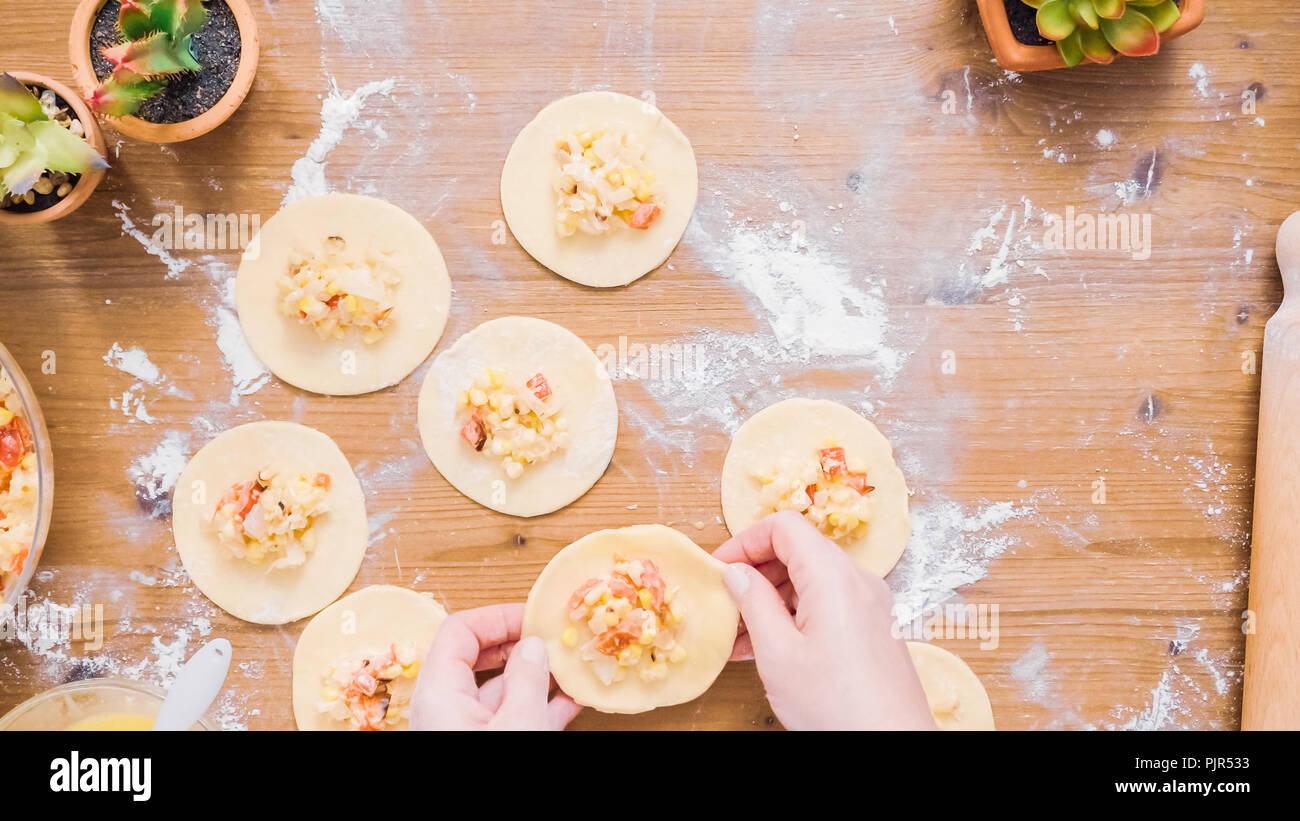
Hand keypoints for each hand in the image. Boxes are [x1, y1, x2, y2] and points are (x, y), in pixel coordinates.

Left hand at [410, 603, 582, 729]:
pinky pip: (508, 714)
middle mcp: (444, 707)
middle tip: (553, 639)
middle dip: (520, 644)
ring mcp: (463, 727)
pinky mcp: (482, 741)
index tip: (535, 618)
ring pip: (498, 689)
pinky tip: (570, 698)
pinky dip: (538, 704)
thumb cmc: (489, 776)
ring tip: (570, 666)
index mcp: (439, 692)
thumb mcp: (518, 723)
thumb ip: (527, 680)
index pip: (459, 630)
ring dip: (536, 676)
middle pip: (478, 656)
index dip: (498, 616)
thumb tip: (534, 646)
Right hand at [715, 511, 934, 730]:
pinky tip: (771, 647)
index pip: (784, 526)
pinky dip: (796, 615)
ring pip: (812, 580)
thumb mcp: (779, 653)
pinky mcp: (875, 626)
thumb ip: (753, 603)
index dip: (745, 540)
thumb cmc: (837, 704)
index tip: (720, 568)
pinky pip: (829, 604)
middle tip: (727, 605)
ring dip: (773, 599)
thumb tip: (736, 573)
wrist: (892, 744)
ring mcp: (870, 603)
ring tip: (741, 637)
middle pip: (798, 550)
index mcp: (833, 576)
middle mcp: (858, 580)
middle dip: (757, 573)